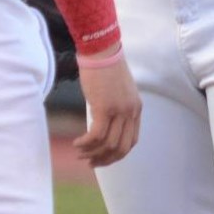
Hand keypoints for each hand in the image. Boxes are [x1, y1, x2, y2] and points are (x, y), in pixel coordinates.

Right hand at [74, 52, 140, 166]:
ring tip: (80, 152)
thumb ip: (115, 107)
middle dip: (105, 160)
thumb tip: (102, 122)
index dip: (117, 154)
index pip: (131, 141)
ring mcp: (119, 111)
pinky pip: (96, 135)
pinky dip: (86, 143)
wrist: (101, 50)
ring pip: (108, 144)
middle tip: (91, 163)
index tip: (103, 157)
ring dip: (92, 153)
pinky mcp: (104, 108)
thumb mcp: (117, 90)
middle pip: (122, 148)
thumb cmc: (105, 66)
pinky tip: (77, 143)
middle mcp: (130, 112)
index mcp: (136, 108)